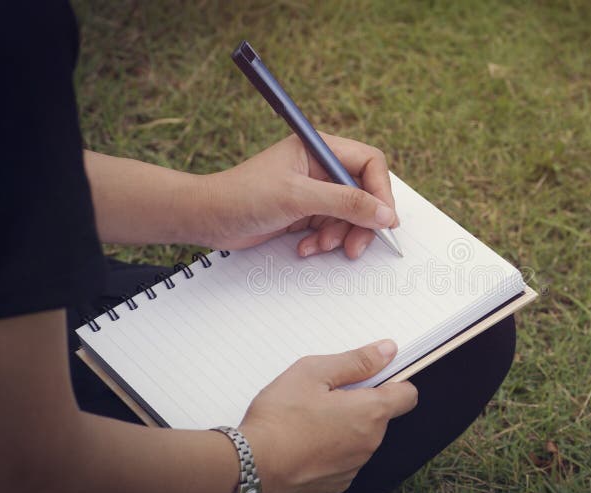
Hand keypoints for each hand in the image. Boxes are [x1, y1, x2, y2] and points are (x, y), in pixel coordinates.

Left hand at [198, 133, 398, 258]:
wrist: (206, 218)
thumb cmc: (243, 196)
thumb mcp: (298, 197)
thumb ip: (345, 203)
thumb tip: (384, 213)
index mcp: (319, 148)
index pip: (369, 162)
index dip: (381, 191)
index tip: (383, 219)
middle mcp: (320, 167)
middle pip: (363, 193)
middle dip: (360, 221)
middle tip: (356, 246)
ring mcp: (313, 191)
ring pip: (348, 215)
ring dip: (339, 235)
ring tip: (319, 246)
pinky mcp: (304, 212)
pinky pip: (330, 228)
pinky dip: (322, 241)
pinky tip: (304, 247)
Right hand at [238, 340, 417, 492]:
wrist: (251, 469)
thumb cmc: (279, 419)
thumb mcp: (314, 372)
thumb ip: (356, 361)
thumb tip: (386, 351)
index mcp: (370, 413)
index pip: (407, 395)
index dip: (393, 380)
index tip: (373, 373)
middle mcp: (369, 444)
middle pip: (379, 414)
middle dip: (359, 400)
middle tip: (325, 392)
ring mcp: (354, 466)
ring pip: (360, 436)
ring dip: (345, 424)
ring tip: (309, 416)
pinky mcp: (336, 483)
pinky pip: (344, 457)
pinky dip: (331, 447)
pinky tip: (305, 439)